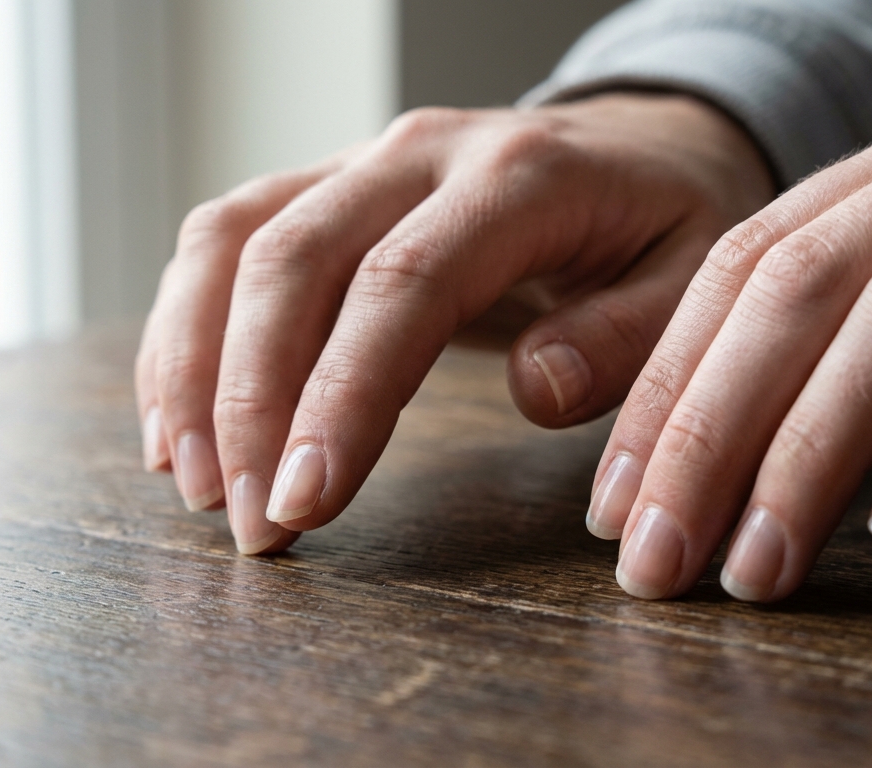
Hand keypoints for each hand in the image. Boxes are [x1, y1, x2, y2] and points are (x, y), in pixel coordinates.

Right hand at [134, 94, 773, 553]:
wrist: (641, 145)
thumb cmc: (664, 226)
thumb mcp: (693, 281)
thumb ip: (626, 336)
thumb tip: (537, 389)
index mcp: (517, 178)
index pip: (401, 284)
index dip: (340, 396)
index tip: (303, 499)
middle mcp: (418, 154)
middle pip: (291, 261)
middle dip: (250, 402)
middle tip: (249, 523)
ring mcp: (360, 163)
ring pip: (232, 242)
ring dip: (194, 367)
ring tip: (196, 486)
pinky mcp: (325, 188)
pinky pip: (224, 241)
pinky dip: (185, 331)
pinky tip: (177, 421)